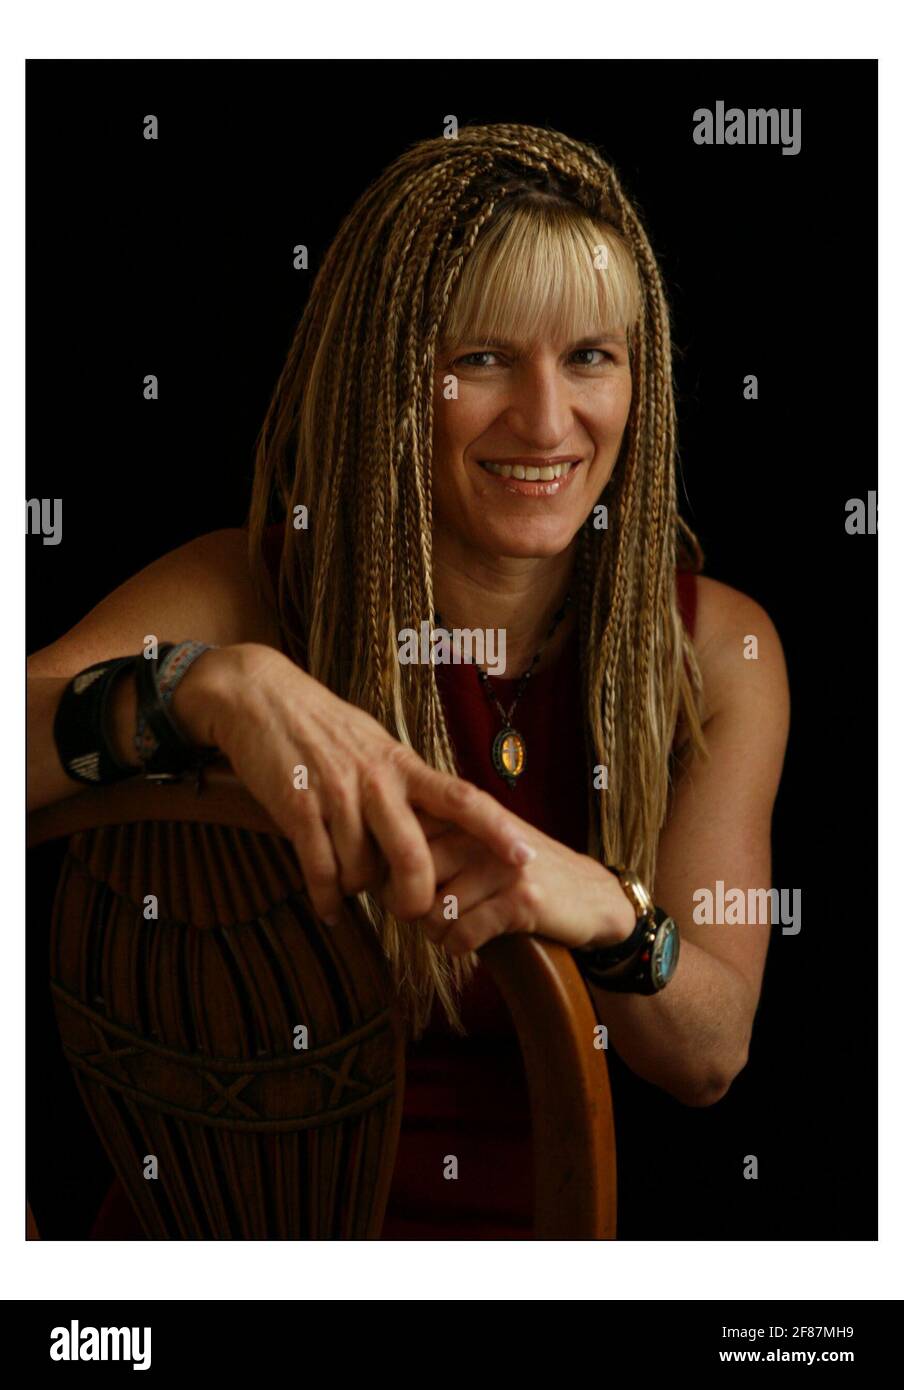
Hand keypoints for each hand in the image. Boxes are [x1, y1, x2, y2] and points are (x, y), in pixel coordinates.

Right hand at [173, 643, 536, 925]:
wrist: (261, 697)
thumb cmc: (324, 726)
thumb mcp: (377, 745)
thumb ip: (406, 784)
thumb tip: (440, 825)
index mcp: (402, 765)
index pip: (462, 798)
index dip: (496, 830)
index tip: (525, 857)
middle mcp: (376, 780)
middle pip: (414, 857)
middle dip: (416, 898)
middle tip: (411, 913)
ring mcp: (336, 794)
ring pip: (362, 872)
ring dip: (358, 890)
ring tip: (350, 883)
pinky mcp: (297, 807)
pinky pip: (319, 871)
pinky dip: (326, 899)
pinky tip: (328, 909)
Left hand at [413, 810, 637, 957]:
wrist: (592, 896)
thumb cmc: (521, 875)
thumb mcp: (479, 844)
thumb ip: (433, 844)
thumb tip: (372, 870)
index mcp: (466, 814)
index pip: (401, 835)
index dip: (392, 870)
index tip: (401, 887)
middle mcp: (481, 832)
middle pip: (410, 876)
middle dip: (411, 906)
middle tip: (429, 915)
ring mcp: (501, 865)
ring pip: (433, 910)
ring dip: (435, 931)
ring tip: (454, 928)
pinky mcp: (520, 900)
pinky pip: (462, 933)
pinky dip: (458, 947)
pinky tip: (469, 943)